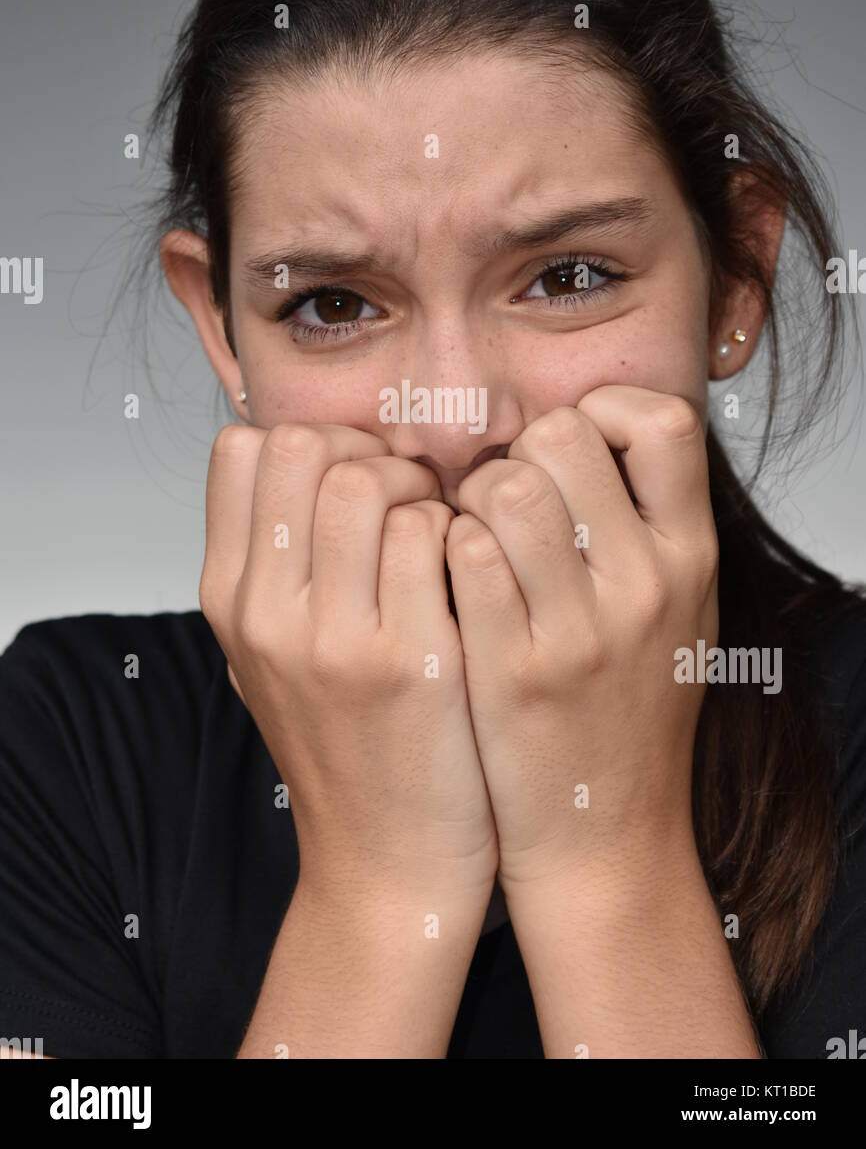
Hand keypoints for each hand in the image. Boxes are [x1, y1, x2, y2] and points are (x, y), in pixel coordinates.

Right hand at [199, 422, 498, 902]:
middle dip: (367, 452)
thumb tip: (305, 459)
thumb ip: (274, 562)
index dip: (312, 443)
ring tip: (441, 528)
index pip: (243, 450)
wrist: (387, 862)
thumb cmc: (345, 745)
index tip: (354, 477)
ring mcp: (334, 638)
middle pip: (303, 447)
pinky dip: (459, 530)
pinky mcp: (411, 661)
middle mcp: (265, 613)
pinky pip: (432, 533)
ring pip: (367, 480)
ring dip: (418, 486)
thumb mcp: (271, 655)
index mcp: (228, 600)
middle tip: (406, 496)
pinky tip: (470, 570)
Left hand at [445, 388, 717, 892]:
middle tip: (502, 493)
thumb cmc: (630, 712)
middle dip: (518, 451)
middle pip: (564, 436)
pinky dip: (442, 549)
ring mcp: (579, 630)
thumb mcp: (675, 611)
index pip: (663, 421)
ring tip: (467, 531)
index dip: (603, 411)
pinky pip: (463, 556)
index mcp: (690, 559)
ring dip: (469, 497)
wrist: (605, 834)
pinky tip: (444, 576)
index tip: (570, 447)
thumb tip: (588, 434)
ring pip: (504, 488)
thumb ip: (647, 525)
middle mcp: (645, 585)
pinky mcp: (512, 670)